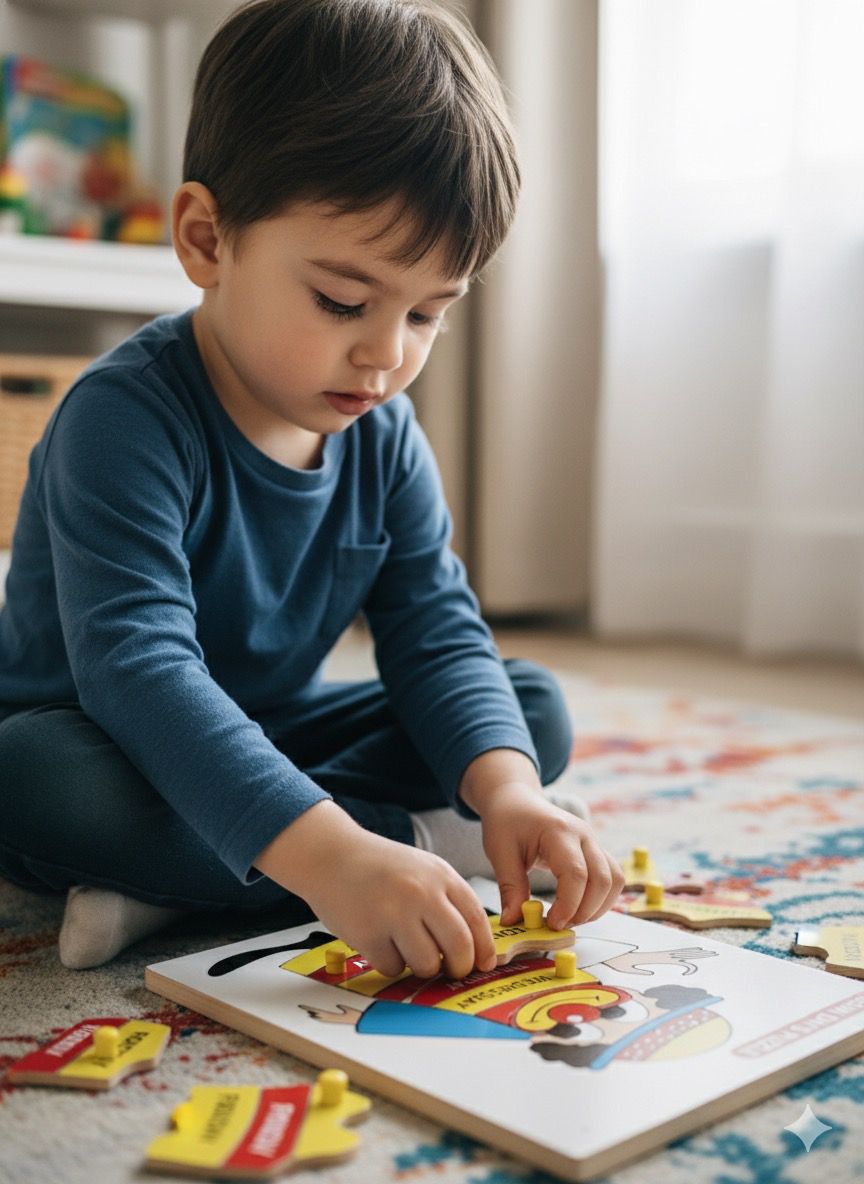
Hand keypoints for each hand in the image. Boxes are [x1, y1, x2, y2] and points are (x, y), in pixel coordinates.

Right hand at [254, 801, 496, 979]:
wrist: (332, 856)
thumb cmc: (380, 868)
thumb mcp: (423, 870)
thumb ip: (448, 901)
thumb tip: (475, 948)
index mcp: (440, 875)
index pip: (476, 918)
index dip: (484, 948)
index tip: (483, 964)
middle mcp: (421, 893)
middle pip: (459, 947)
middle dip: (459, 967)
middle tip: (451, 969)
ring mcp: (394, 913)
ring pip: (427, 964)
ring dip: (421, 966)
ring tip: (406, 947)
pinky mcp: (368, 934)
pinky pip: (393, 968)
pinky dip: (390, 963)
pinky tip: (381, 942)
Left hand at [479, 784, 623, 929]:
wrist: (516, 800)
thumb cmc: (506, 822)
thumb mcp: (500, 852)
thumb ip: (510, 887)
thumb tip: (514, 922)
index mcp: (558, 831)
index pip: (576, 873)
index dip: (568, 904)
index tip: (551, 923)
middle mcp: (583, 834)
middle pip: (602, 879)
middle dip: (585, 911)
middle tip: (559, 925)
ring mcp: (593, 841)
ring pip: (614, 880)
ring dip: (597, 907)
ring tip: (569, 918)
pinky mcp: (595, 850)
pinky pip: (612, 877)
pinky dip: (601, 899)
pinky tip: (578, 908)